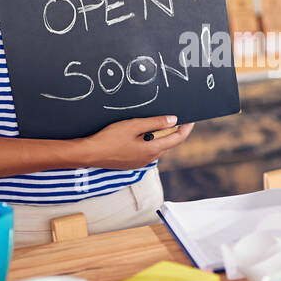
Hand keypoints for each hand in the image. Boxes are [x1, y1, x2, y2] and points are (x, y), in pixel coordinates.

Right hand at [76, 115, 194, 170]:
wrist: (90, 154)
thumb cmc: (109, 138)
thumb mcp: (134, 125)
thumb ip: (155, 123)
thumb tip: (173, 120)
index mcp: (152, 150)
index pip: (176, 139)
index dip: (185, 129)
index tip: (190, 120)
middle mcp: (148, 159)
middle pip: (167, 143)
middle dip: (171, 131)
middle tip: (171, 117)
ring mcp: (139, 162)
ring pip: (156, 147)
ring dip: (158, 136)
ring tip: (151, 123)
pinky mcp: (131, 163)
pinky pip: (145, 151)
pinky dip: (147, 141)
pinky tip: (138, 134)